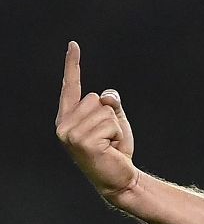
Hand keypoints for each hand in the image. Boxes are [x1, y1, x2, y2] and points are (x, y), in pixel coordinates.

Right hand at [54, 42, 139, 196]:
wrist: (119, 179)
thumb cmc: (115, 151)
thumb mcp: (115, 122)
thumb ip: (110, 105)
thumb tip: (107, 96)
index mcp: (69, 118)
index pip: (71, 86)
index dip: (73, 65)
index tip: (74, 44)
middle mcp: (64, 124)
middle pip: (96, 99)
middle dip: (110, 117)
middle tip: (108, 139)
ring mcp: (70, 134)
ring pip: (105, 111)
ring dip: (115, 127)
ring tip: (109, 145)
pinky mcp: (81, 141)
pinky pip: (110, 124)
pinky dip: (117, 135)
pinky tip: (110, 149)